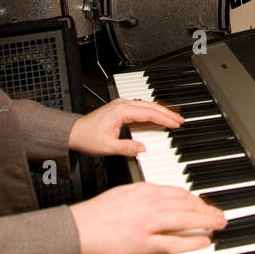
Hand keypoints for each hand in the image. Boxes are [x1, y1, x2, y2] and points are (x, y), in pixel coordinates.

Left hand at [68, 97, 182, 157]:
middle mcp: (122, 105)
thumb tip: (143, 148)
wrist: (74, 133)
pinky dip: (153, 111)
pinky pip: (141, 107)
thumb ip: (126, 148)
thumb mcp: (107, 147)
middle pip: (150, 106)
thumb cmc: (87, 138)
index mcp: (121, 111)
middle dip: (167, 113)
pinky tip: (158, 116)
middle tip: (180, 120)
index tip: (175, 124)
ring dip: (161, 111)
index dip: (164, 118)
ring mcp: (121, 105)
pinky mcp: (120, 108)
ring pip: (147, 105)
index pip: (148, 113)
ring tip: (174, 118)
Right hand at [70, 182, 227, 253]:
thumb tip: (163, 199)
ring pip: (185, 220)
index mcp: (145, 190)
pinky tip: (203, 241)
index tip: (204, 204)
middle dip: (207, 209)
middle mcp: (149, 204)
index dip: (196, 199)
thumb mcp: (124, 193)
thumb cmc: (98, 213)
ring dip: (206, 222)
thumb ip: (145, 195)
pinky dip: (191, 241)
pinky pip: (173, 243)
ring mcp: (147, 224)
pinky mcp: (143, 244)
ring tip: (218, 225)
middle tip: (221, 215)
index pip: (179, 192)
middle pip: (187, 204)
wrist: (79, 228)